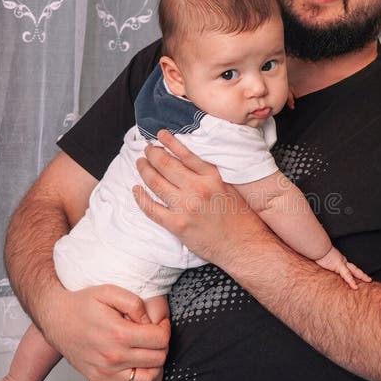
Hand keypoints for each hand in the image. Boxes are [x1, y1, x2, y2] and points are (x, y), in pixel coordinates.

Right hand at [40, 283, 169, 380]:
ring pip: (146, 379)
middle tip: (155, 337)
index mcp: (119, 333)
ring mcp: (106, 372)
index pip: (160, 339)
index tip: (160, 324)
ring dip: (154, 367)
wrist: (55, 317)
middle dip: (162, 346)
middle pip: (157, 359)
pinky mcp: (98, 380)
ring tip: (149, 354)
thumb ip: (134, 303)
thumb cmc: (82, 303)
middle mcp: (114, 356)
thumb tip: (150, 321)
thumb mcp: (109, 291)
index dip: (165, 329)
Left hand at [134, 129, 261, 263]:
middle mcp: (198, 189)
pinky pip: (152, 209)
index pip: (185, 153)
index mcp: (212, 177)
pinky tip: (136, 190)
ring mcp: (186, 207)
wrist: (244, 245)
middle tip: (146, 149)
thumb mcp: (231, 187)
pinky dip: (140, 198)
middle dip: (152, 154)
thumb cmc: (241, 218)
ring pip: (156, 183)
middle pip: (166, 165)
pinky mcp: (177, 225)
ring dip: (144, 170)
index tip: (160, 135)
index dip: (169, 142)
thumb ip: (211, 174)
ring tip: (140, 163)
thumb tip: (190, 161)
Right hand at [316, 247, 371, 290]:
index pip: (349, 267)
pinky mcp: (338, 265)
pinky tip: (355, 286)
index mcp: (339, 261)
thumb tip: (324, 267)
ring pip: (354, 271)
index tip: (359, 276)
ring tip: (368, 280)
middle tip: (369, 279)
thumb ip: (325, 265)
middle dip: (362, 274)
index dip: (355, 272)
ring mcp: (341, 263)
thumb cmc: (318, 252)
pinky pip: (346, 275)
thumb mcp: (323, 261)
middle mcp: (342, 261)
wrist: (318, 246)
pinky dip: (351, 281)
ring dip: (362, 276)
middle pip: (355, 269)